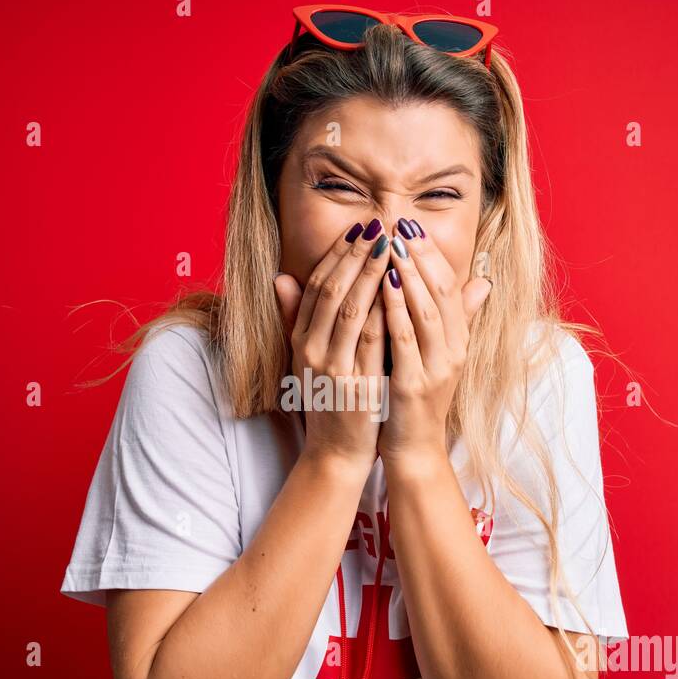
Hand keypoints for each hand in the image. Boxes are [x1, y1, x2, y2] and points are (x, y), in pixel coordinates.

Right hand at [274, 221, 390, 474]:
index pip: (316, 287)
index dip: (337, 255)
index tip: (358, 228)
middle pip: (332, 291)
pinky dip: (382, 310)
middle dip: (355, 255)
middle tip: (377, 224)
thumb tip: (280, 277)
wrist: (335, 454)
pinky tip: (398, 288)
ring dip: (371, 273)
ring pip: (351, 310)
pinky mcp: (354, 386)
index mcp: (300, 341)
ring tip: (390, 244)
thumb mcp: (306, 359)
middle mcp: (311, 351)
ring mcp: (332, 369)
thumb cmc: (328, 402)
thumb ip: (295, 319)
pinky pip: (371, 340)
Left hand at [378, 218, 491, 467]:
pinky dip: (397, 310)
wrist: (414, 450)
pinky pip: (406, 340)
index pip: (449, 285)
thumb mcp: (439, 354)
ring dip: (409, 274)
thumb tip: (484, 281)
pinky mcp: (415, 385)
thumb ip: (454, 318)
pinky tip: (384, 286)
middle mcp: (453, 351)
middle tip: (399, 223)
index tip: (411, 223)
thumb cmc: (416, 399)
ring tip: (390, 244)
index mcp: (457, 340)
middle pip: (441, 291)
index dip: (431, 253)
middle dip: (420, 255)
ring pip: (427, 311)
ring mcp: (436, 368)